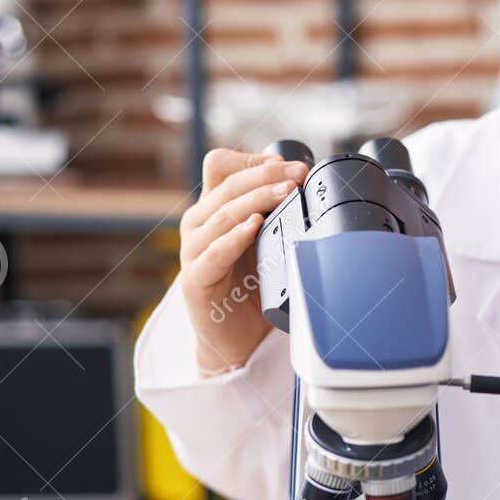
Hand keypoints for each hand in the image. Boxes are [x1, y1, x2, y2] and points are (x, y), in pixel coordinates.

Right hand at [179, 148, 308, 373]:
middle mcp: (199, 225)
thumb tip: (306, 185)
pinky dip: (235, 236)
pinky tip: (254, 228)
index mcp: (212, 210)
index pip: (220, 166)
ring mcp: (194, 251)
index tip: (287, 164)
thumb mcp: (266, 242)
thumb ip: (274, 214)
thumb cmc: (250, 290)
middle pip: (226, 184)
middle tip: (297, 175)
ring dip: (257, 199)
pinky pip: (214, 252)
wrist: (235, 339)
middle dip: (265, 175)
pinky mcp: (195, 280)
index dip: (251, 160)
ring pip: (222, 213)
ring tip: (285, 194)